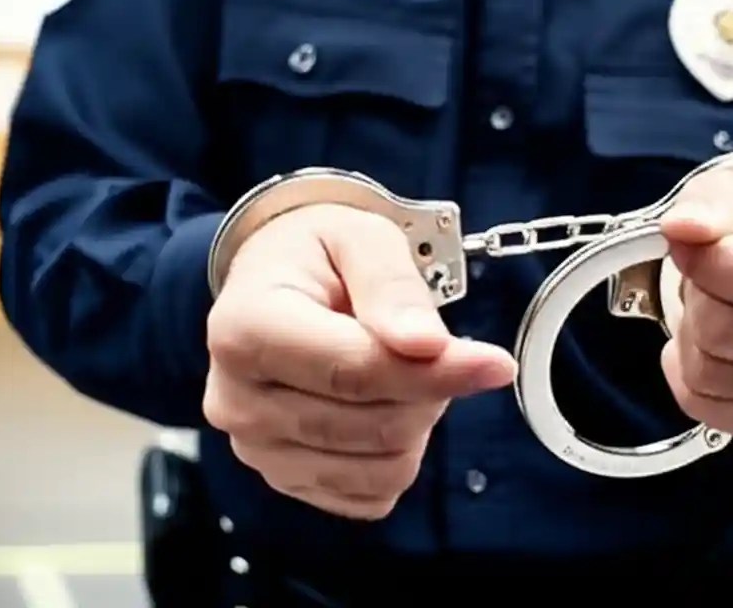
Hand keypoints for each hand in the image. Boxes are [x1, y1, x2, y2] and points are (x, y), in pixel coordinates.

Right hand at [203, 204, 516, 520]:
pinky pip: (372, 495)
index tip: (495, 362)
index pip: (354, 371)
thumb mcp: (359, 237)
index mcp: (245, 329)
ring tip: (399, 370)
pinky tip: (382, 407)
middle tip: (426, 344)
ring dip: (417, 421)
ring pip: (380, 468)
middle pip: (373, 424)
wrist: (274, 280)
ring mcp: (257, 449)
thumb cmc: (316, 255)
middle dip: (428, 387)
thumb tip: (427, 344)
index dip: (433, 372)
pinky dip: (397, 456)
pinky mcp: (284, 481)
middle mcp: (237, 400)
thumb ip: (392, 285)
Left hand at [657, 167, 732, 437]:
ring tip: (712, 308)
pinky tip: (703, 348)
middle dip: (697, 302)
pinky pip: (719, 414)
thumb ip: (711, 202)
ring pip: (716, 378)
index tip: (691, 247)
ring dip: (691, 341)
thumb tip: (684, 228)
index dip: (715, 269)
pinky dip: (692, 383)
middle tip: (706, 281)